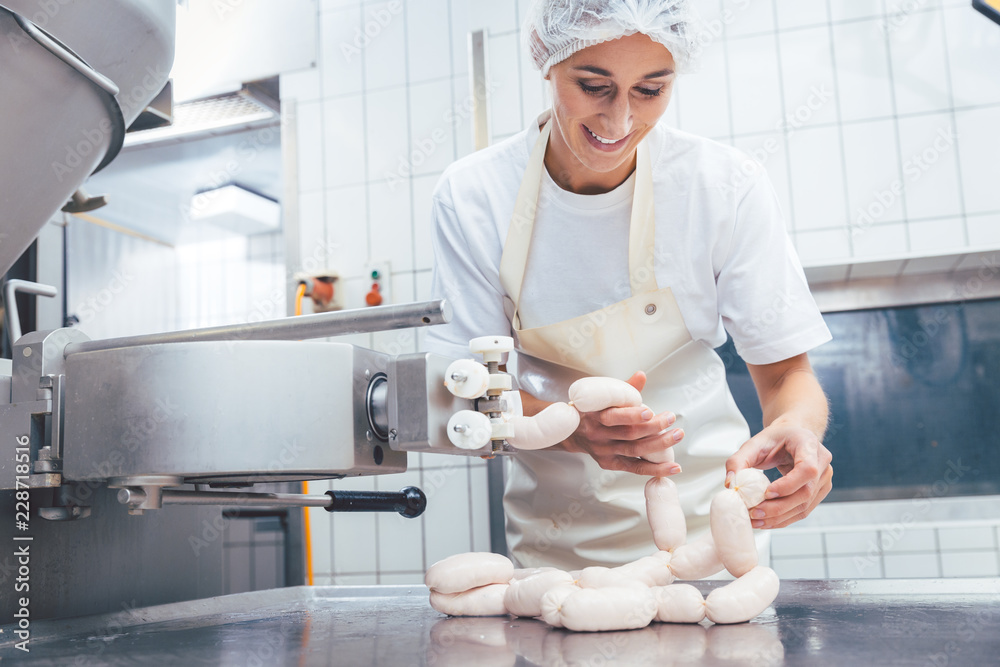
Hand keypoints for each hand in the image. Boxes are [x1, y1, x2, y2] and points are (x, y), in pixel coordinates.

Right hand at [559, 371, 683, 475]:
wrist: (571, 433)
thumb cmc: (592, 411)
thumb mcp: (602, 397)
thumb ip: (624, 389)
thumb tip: (642, 375)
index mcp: (595, 415)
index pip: (614, 417)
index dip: (631, 416)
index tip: (649, 412)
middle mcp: (598, 435)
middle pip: (629, 434)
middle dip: (653, 427)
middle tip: (671, 418)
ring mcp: (604, 452)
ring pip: (635, 450)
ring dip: (659, 445)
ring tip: (677, 435)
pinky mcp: (609, 464)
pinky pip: (635, 468)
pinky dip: (655, 469)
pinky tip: (673, 467)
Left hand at [726, 423, 832, 528]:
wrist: (790, 437)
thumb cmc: (774, 439)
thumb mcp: (753, 444)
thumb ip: (738, 461)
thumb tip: (731, 484)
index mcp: (809, 443)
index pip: (807, 469)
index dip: (788, 484)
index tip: (766, 492)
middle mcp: (822, 461)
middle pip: (806, 492)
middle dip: (779, 507)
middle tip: (754, 512)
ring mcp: (824, 478)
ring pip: (805, 505)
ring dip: (779, 517)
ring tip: (756, 520)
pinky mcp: (819, 491)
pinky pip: (803, 510)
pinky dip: (784, 518)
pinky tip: (766, 521)